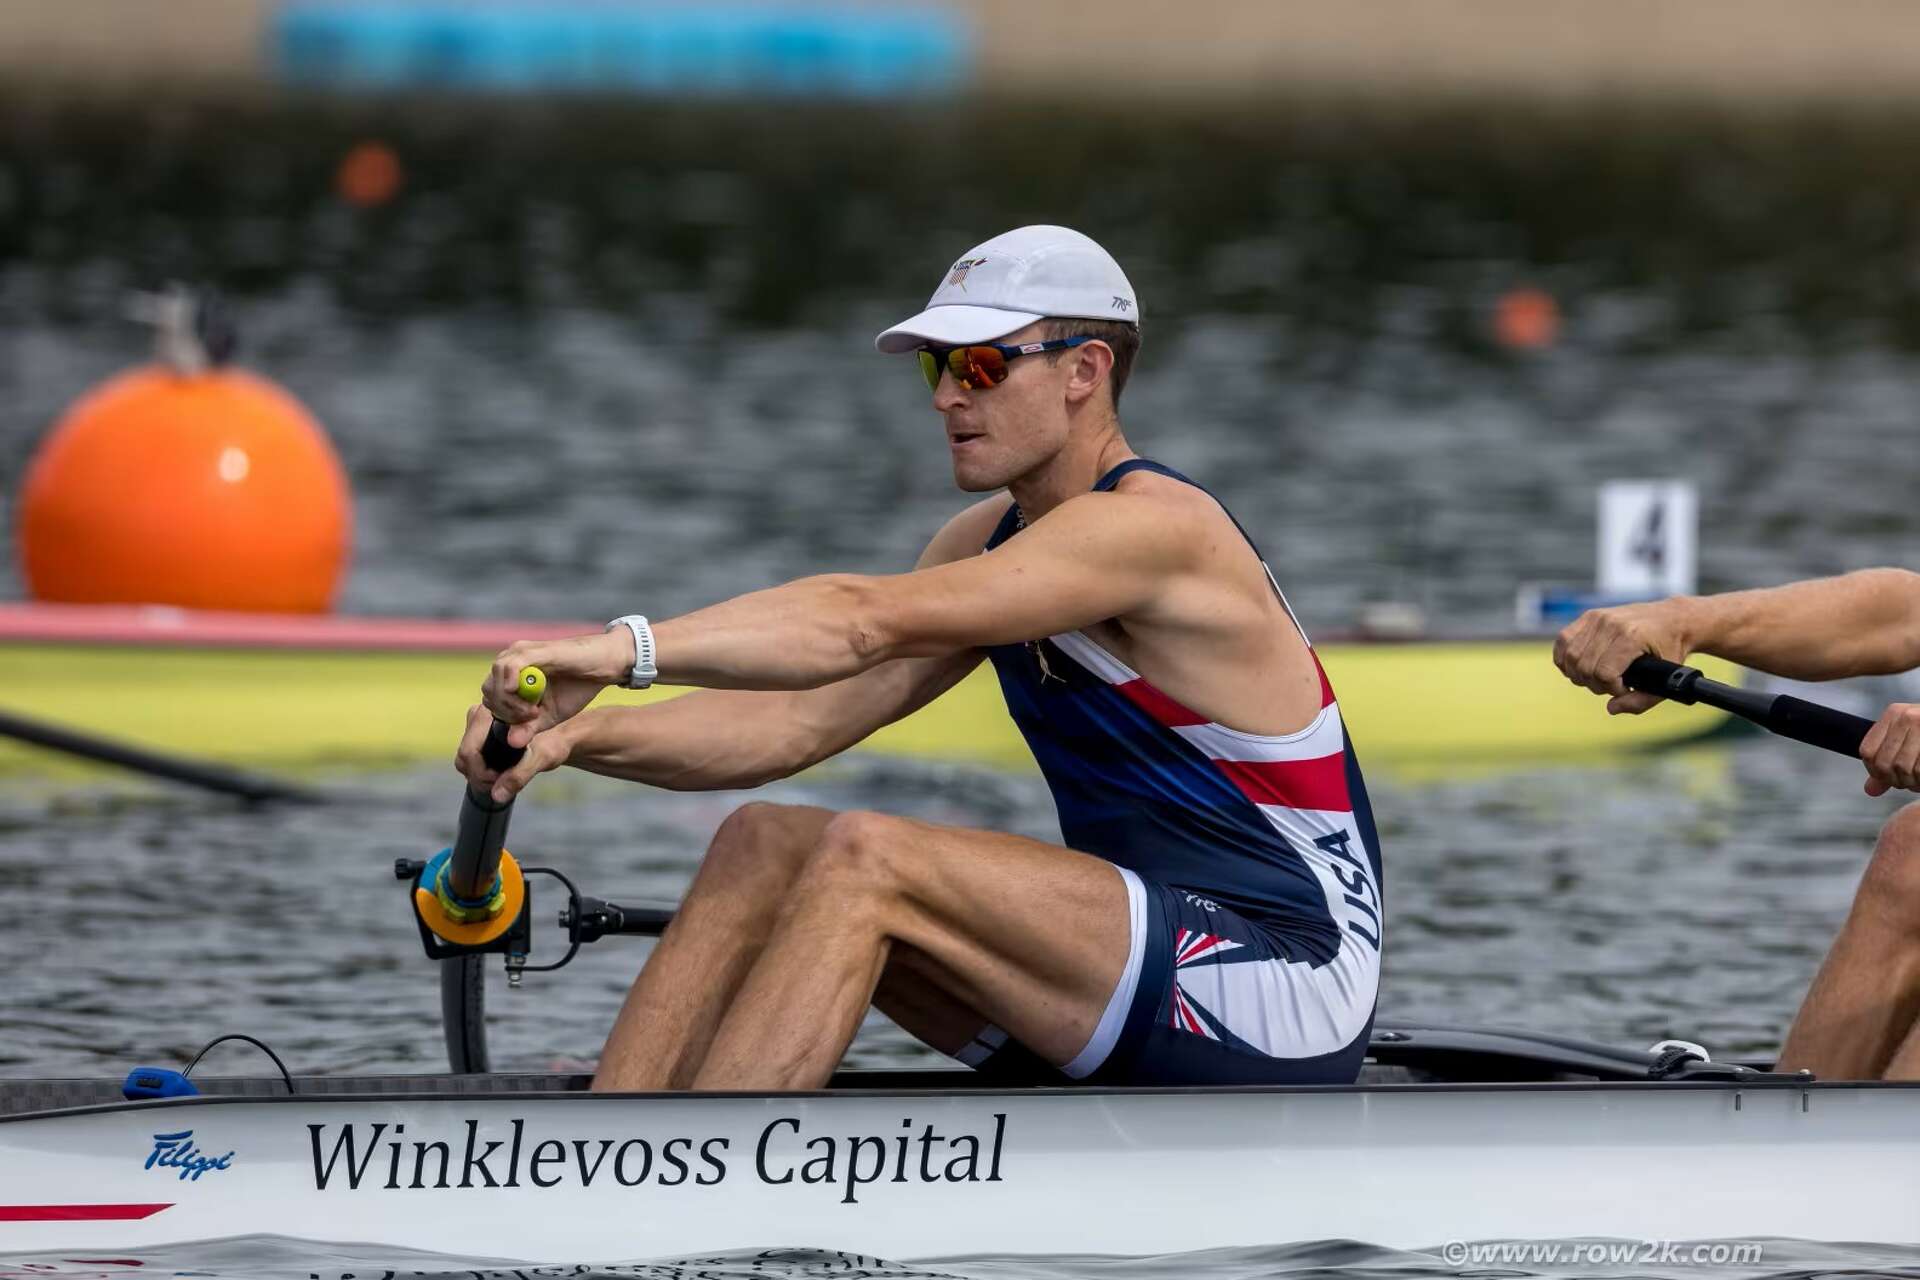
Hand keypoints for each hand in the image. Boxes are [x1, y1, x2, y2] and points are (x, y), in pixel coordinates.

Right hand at [454, 702, 574, 802]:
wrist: (558, 737)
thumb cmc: (555, 742)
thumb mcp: (542, 759)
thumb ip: (520, 775)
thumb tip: (497, 795)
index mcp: (493, 714)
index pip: (469, 751)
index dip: (481, 773)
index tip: (499, 781)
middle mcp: (479, 715)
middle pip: (464, 757)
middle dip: (480, 777)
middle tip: (502, 784)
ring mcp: (475, 725)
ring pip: (463, 760)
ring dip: (479, 777)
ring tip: (503, 780)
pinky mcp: (476, 735)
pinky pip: (468, 760)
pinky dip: (480, 772)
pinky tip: (499, 775)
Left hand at [478, 631, 631, 742]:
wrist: (605, 664)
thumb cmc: (578, 686)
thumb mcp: (551, 715)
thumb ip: (529, 727)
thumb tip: (512, 744)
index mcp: (513, 673)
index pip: (490, 697)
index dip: (503, 715)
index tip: (528, 722)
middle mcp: (512, 659)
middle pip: (488, 689)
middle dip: (506, 711)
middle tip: (532, 717)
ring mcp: (521, 652)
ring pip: (495, 679)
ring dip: (511, 702)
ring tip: (534, 711)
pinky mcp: (534, 650)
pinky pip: (510, 667)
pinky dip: (513, 686)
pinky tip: (531, 700)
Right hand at [1553, 600, 1691, 714]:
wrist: (1673, 617)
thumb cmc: (1671, 648)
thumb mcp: (1667, 678)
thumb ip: (1641, 701)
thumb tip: (1611, 708)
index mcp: (1632, 636)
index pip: (1604, 672)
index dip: (1611, 689)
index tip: (1624, 689)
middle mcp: (1611, 624)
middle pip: (1584, 666)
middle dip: (1594, 684)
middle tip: (1610, 685)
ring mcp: (1597, 618)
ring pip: (1570, 655)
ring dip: (1577, 674)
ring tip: (1595, 678)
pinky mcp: (1589, 616)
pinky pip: (1563, 641)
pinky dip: (1565, 658)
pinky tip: (1578, 666)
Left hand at [1859, 703, 1919, 795]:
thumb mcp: (1908, 741)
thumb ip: (1887, 762)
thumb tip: (1870, 791)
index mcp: (1894, 713)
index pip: (1867, 752)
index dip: (1876, 772)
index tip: (1890, 778)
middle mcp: (1907, 716)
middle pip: (1885, 764)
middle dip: (1897, 781)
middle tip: (1909, 783)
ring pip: (1905, 769)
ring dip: (1913, 783)